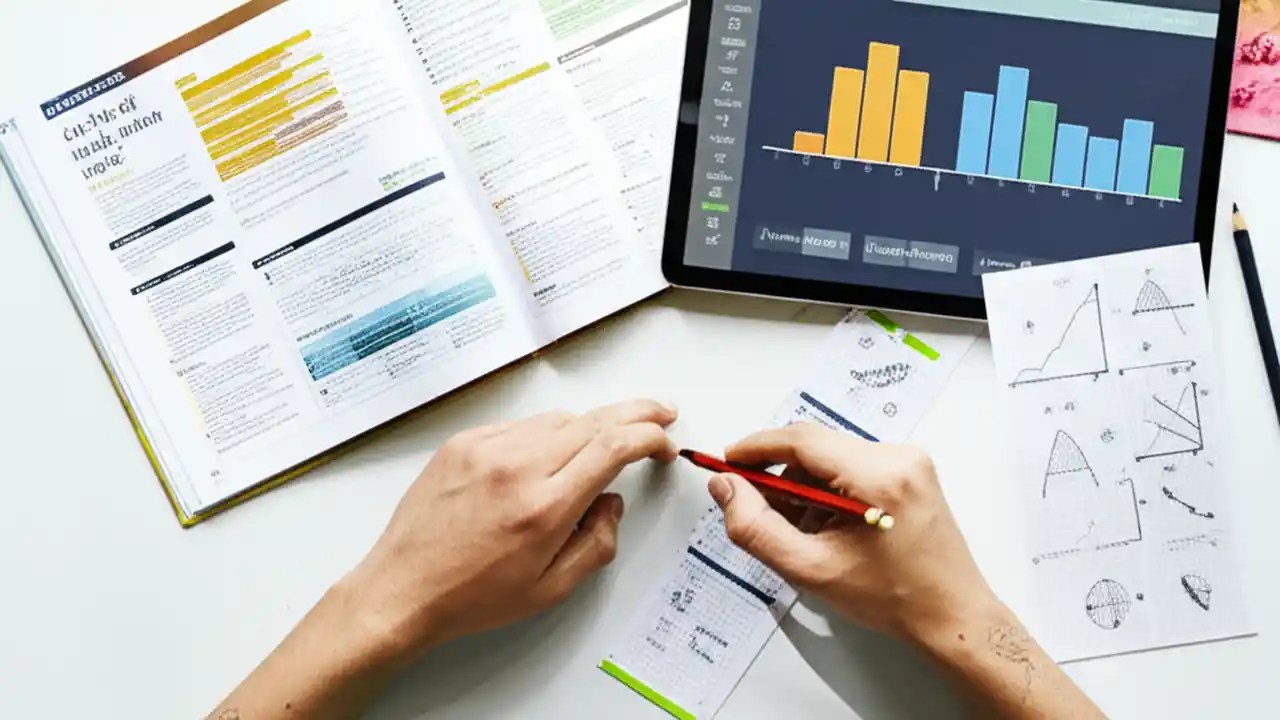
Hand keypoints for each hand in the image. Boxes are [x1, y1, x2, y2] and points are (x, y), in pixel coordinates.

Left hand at [344, 399, 677, 660]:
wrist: (402, 589)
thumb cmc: (470, 596)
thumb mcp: (551, 589)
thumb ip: (596, 544)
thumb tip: (611, 505)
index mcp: (545, 507)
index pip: (613, 447)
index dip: (649, 437)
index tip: (662, 441)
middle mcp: (517, 468)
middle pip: (593, 420)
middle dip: (634, 414)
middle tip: (658, 414)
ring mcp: (486, 450)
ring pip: (557, 419)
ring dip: (588, 426)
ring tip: (599, 444)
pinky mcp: (462, 444)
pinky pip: (519, 426)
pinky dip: (542, 434)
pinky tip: (545, 456)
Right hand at [707, 423, 998, 644]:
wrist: (951, 615)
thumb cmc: (890, 598)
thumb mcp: (811, 569)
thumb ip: (756, 528)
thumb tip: (725, 488)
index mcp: (878, 475)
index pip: (802, 439)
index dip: (757, 447)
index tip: (727, 463)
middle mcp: (898, 456)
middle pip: (816, 446)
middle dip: (779, 472)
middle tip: (754, 505)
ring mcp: (910, 460)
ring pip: (833, 456)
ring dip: (804, 483)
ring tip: (794, 527)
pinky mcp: (912, 471)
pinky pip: (854, 465)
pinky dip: (829, 487)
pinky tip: (823, 524)